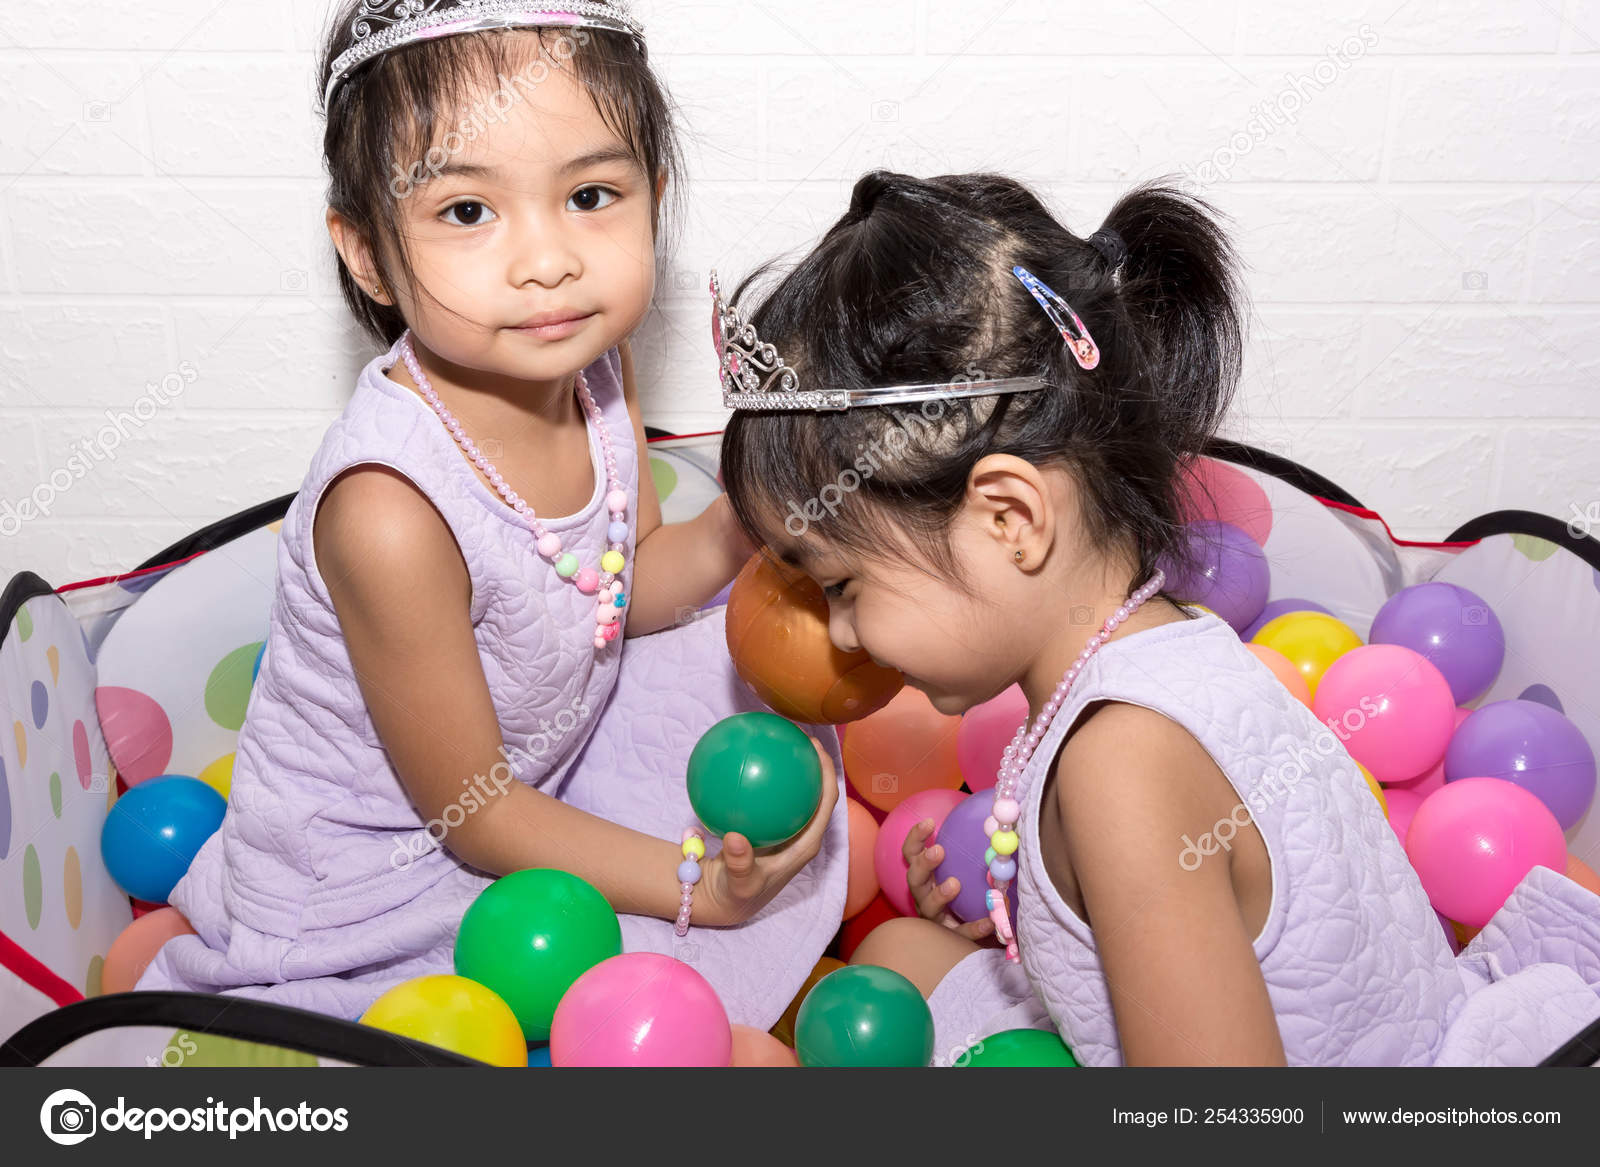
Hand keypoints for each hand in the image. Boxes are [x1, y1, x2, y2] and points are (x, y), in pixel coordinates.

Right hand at [696, 734, 840, 927]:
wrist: (724, 900)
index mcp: (806, 843)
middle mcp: (801, 832)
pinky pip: (769, 796)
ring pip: (795, 791)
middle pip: (816, 789)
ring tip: (780, 738)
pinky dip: (763, 777)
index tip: (815, 748)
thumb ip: (740, 863)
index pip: (826, 802)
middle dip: (812, 761)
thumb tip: (735, 838)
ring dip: (792, 766)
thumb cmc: (739, 892)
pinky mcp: (769, 826)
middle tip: (799, 735)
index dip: (827, 773)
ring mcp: (786, 828)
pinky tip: (747, 758)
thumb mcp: (739, 882)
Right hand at [903, 819, 996, 942]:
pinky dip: (973, 927)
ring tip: (954, 884)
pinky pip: (960, 934)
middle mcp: (923, 895)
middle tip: (939, 851)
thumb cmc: (962, 891)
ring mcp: (934, 918)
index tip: (929, 822)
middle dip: (924, 864)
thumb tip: (990, 821)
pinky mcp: (950, 938)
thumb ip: (966, 849)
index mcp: (924, 876)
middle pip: (914, 879)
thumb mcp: (959, 868)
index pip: (911, 854)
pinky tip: (988, 921)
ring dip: (939, 894)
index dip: (916, 838)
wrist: (967, 929)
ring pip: (929, 907)